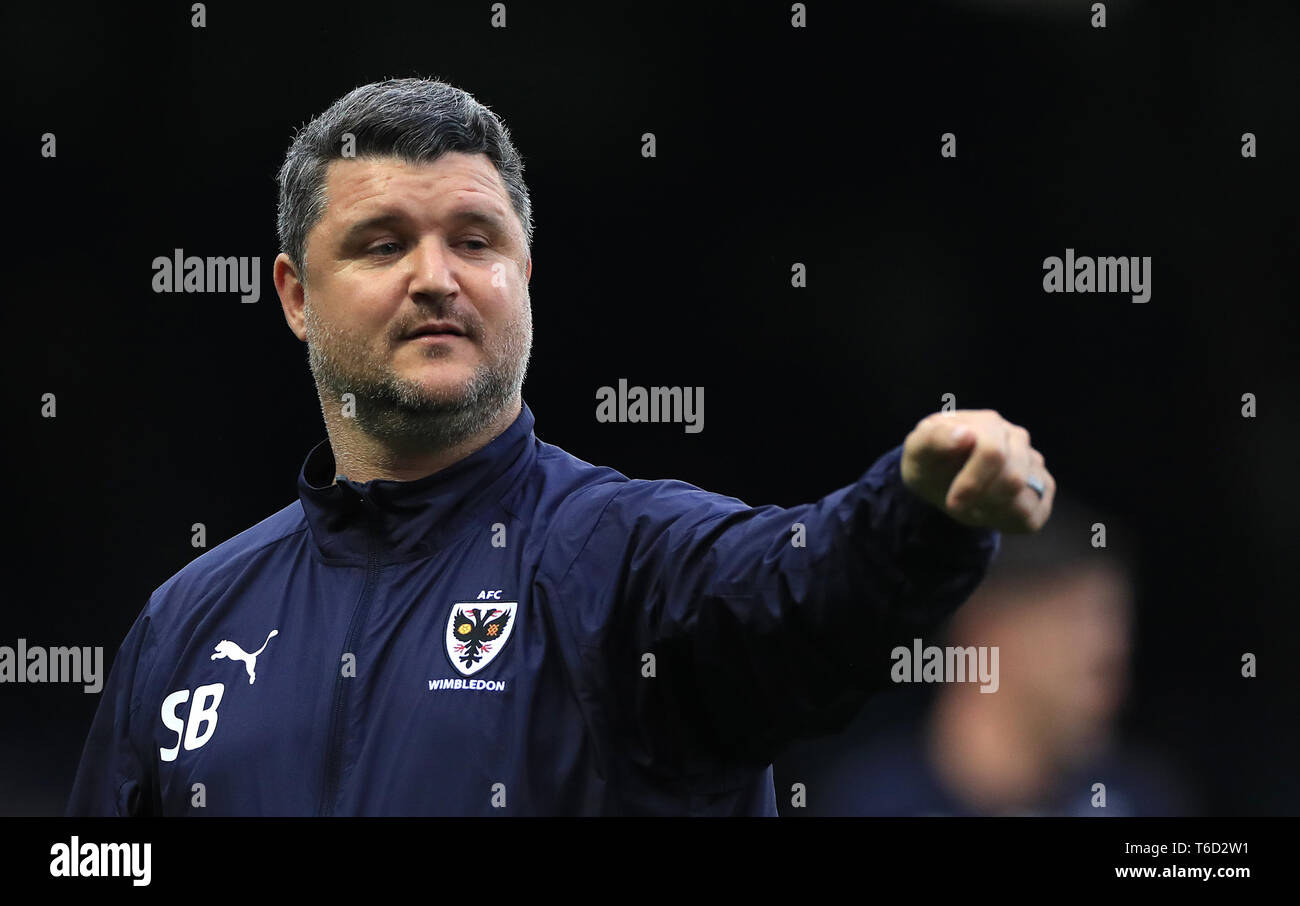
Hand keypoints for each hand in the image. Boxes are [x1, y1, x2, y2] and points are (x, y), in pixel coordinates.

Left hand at [900, 409, 1054, 532]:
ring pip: (1025, 501)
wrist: (939, 474)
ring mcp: (1033, 462)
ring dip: (992, 513)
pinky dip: (1008, 523)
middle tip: (958, 505)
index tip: (952, 503)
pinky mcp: (1042, 488)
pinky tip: (989, 511)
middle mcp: (1017, 438)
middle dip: (981, 501)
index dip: (973, 484)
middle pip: (1013, 481)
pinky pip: (1034, 516)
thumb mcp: (918, 450)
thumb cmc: (930, 460)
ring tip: (973, 504)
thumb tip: (964, 434)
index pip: (993, 453)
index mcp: (988, 423)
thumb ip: (934, 439)